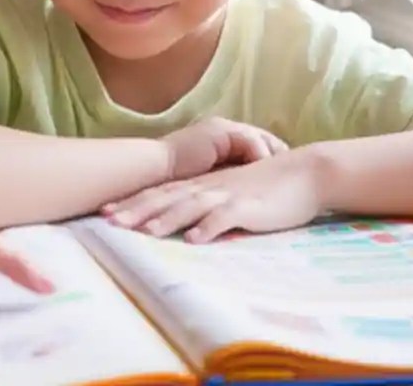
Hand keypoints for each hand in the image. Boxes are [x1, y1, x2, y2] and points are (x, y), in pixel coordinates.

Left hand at [103, 149, 323, 243]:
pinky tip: (194, 239)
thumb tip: (185, 225)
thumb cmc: (269, 186)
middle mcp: (210, 187)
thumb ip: (208, 205)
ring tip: (144, 232)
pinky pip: (226, 217)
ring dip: (167, 219)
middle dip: (137, 210)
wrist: (306, 172)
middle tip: (109, 222)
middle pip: (167, 199)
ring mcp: (229, 195)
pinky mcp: (250, 206)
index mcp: (203, 185)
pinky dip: (209, 227)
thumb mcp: (232, 193)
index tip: (106, 213)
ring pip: (191, 206)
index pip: (161, 193)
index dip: (134, 202)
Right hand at [161, 116, 289, 179]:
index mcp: (217, 140)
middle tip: (294, 165)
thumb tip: (242, 196)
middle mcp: (221, 130)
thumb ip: (223, 184)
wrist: (151, 171)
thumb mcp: (204, 182)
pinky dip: (261, 154)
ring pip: (259, 138)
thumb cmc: (170, 182)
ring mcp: (221, 129)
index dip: (269, 158)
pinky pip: (250, 141)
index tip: (285, 171)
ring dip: (273, 152)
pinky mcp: (219, 133)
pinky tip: (270, 166)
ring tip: (288, 167)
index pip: (252, 146)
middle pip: (261, 138)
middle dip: (277, 152)